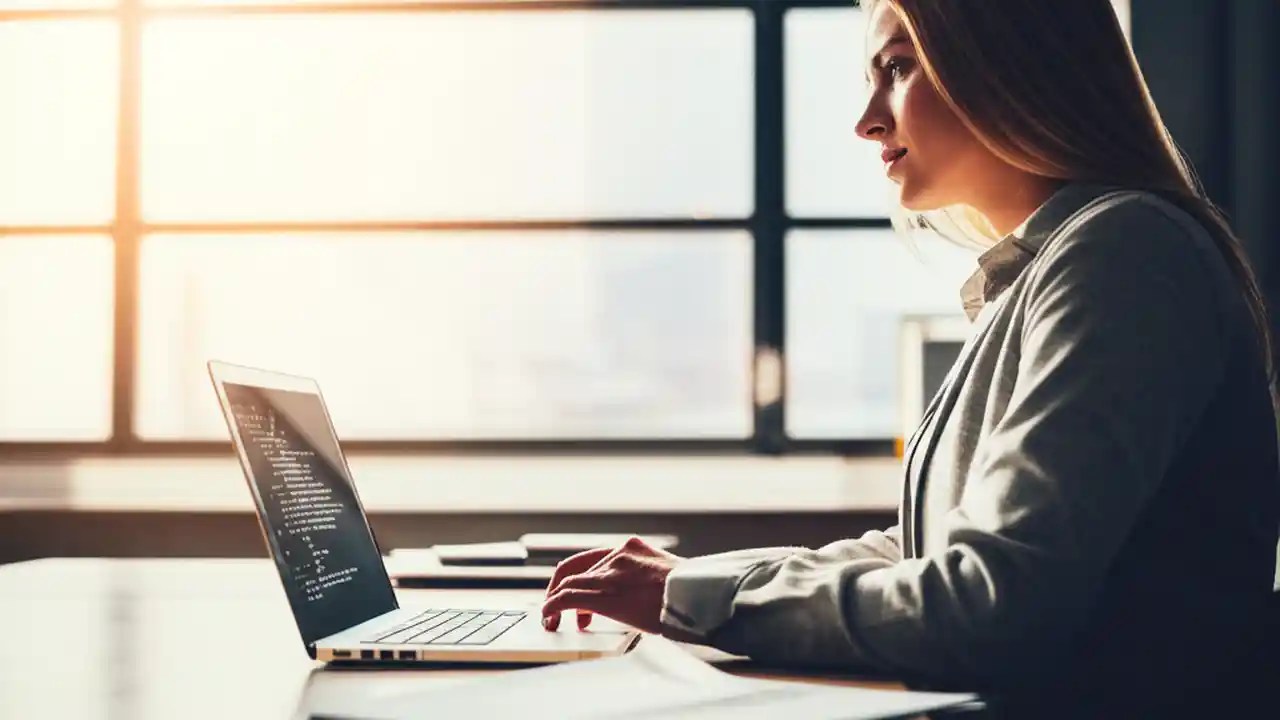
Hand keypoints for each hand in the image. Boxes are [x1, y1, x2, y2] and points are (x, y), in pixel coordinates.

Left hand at [540, 536, 682, 633]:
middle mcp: (617, 555)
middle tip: (557, 608)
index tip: (577, 592)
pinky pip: (567, 598)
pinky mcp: (603, 593)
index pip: (594, 558)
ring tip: (553, 620)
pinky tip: (550, 617)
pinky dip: (552, 607)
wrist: (697, 595)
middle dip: (561, 589)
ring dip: (554, 602)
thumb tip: (645, 599)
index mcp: (632, 548)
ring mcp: (609, 572)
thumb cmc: (692, 592)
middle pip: (575, 568)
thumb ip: (648, 580)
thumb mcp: (667, 577)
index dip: (579, 575)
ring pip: (568, 584)